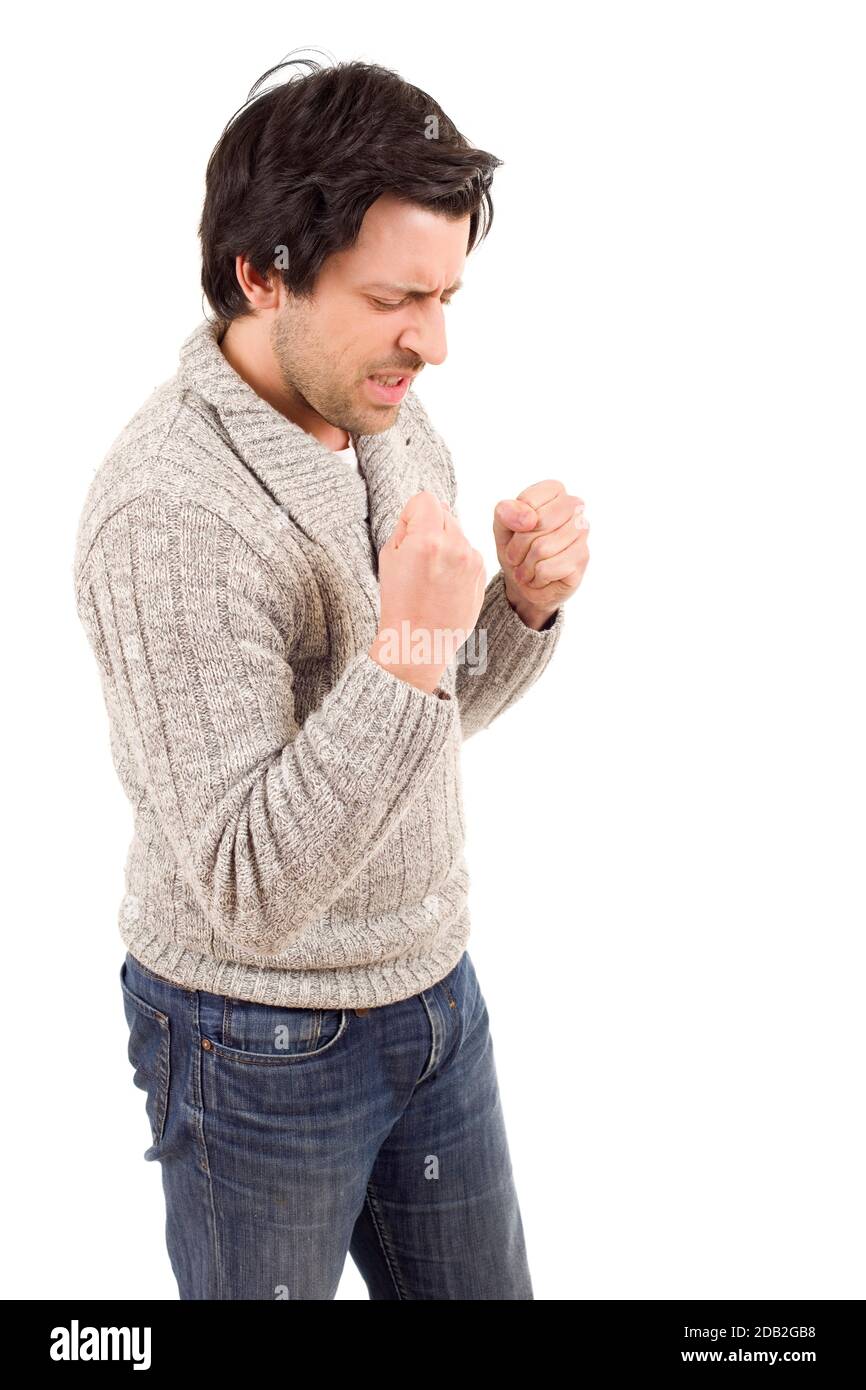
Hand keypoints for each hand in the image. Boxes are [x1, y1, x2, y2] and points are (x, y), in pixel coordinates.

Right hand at [369, 491, 486, 692]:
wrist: (420, 641)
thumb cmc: (400, 601)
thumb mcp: (390, 557)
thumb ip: (408, 527)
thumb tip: (426, 511)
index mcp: (428, 540)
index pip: (425, 499)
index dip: (411, 514)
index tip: (407, 537)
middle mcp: (455, 546)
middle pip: (444, 512)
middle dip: (429, 527)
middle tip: (418, 558)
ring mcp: (472, 560)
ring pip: (457, 531)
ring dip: (445, 543)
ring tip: (432, 574)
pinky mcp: (482, 572)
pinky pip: (468, 551)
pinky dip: (457, 559)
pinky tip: (445, 583)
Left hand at [493, 480, 589, 626]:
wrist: (526, 583)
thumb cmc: (517, 549)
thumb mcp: (502, 527)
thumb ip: (506, 513)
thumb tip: (529, 519)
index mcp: (554, 490)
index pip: (528, 501)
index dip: (514, 522)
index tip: (515, 532)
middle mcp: (574, 506)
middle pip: (539, 523)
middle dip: (519, 546)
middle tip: (516, 556)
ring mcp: (582, 531)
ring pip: (542, 548)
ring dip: (526, 565)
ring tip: (527, 568)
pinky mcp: (582, 557)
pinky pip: (547, 569)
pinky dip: (536, 578)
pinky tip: (540, 577)